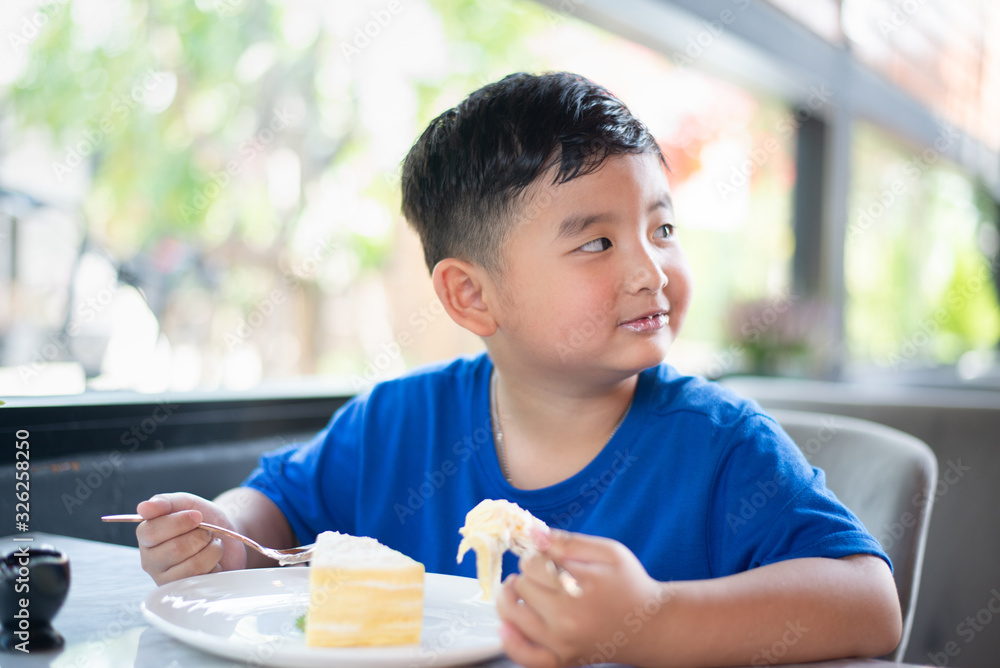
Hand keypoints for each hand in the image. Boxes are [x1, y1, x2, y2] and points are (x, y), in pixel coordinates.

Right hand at [136, 492, 247, 584]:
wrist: (225, 535)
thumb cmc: (201, 518)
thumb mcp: (185, 503)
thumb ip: (165, 502)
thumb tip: (143, 507)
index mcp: (146, 537)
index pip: (151, 532)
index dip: (179, 523)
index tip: (197, 515)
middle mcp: (151, 561)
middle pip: (175, 550)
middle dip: (200, 536)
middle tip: (207, 532)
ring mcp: (167, 580)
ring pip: (192, 566)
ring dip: (212, 550)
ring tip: (212, 544)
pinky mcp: (185, 592)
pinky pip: (205, 579)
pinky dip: (216, 564)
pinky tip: (212, 561)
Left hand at [497, 528, 669, 667]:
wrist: (650, 627)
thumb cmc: (630, 585)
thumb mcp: (608, 552)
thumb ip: (569, 542)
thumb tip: (533, 534)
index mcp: (580, 587)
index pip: (533, 564)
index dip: (537, 556)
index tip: (548, 558)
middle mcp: (568, 619)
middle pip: (521, 587)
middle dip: (528, 575)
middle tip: (545, 575)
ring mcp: (563, 643)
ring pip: (512, 615)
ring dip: (512, 598)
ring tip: (522, 589)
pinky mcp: (561, 661)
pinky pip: (523, 656)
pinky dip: (510, 639)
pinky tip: (507, 624)